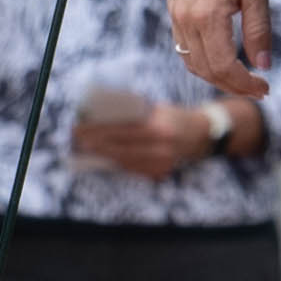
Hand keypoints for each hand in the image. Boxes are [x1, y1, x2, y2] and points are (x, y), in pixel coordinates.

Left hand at [70, 92, 228, 177]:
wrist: (202, 134)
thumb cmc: (174, 116)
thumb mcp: (157, 109)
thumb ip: (135, 113)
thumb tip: (103, 116)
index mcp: (158, 127)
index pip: (121, 130)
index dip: (98, 130)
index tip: (81, 128)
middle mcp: (161, 147)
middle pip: (120, 147)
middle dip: (96, 143)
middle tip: (78, 139)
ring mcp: (162, 162)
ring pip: (125, 160)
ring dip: (103, 155)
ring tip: (87, 148)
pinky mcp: (161, 172)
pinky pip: (134, 169)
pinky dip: (118, 163)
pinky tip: (105, 157)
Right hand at [169, 0, 274, 103]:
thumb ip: (259, 30)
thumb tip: (263, 66)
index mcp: (207, 15)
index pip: (223, 66)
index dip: (244, 84)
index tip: (265, 88)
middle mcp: (185, 19)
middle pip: (206, 71)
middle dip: (233, 86)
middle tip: (259, 89)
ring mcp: (175, 16)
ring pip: (192, 63)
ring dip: (216, 78)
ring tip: (242, 79)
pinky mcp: (173, 11)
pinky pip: (184, 48)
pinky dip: (202, 63)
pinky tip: (222, 61)